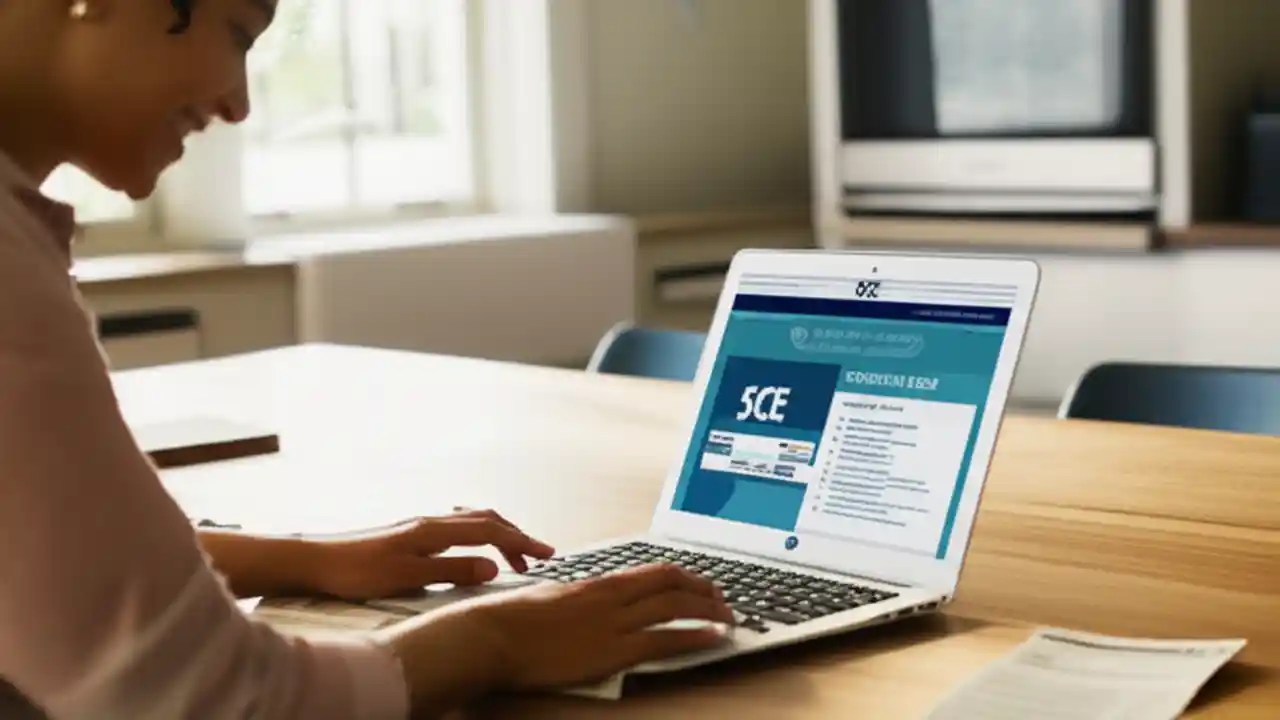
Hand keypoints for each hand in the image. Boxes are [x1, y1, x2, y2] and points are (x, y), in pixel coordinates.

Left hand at [309, 509, 554, 599]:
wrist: (318, 561)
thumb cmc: (358, 571)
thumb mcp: (408, 576)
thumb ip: (452, 570)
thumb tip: (493, 568)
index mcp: (435, 530)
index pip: (491, 531)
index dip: (521, 542)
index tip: (546, 555)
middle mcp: (431, 522)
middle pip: (486, 520)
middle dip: (516, 536)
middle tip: (538, 557)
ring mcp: (420, 526)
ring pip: (472, 521)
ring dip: (498, 534)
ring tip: (513, 555)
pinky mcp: (410, 534)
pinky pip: (457, 526)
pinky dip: (478, 532)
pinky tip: (472, 543)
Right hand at [379, 564, 734, 711]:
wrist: (492, 636)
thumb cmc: (511, 621)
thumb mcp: (551, 600)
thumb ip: (577, 602)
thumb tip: (587, 606)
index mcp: (597, 584)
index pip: (653, 571)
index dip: (684, 575)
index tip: (700, 582)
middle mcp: (612, 597)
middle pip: (671, 583)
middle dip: (703, 589)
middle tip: (723, 598)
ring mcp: (614, 623)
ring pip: (675, 606)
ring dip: (708, 610)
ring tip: (728, 616)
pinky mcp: (612, 651)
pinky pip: (665, 639)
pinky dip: (695, 636)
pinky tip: (713, 637)